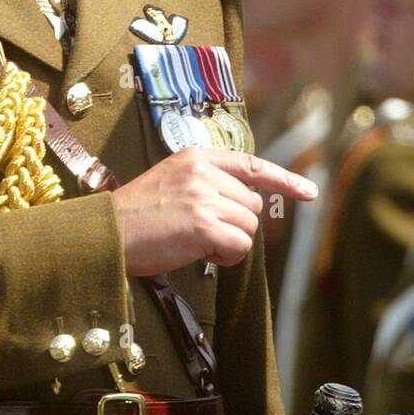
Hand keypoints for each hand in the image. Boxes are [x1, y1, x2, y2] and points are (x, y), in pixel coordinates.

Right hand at [111, 148, 317, 276]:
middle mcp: (203, 172)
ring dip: (229, 242)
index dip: (284, 179)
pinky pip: (240, 246)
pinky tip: (199, 254)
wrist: (104, 235)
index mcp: (196, 158)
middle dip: (235, 224)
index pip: (251, 165)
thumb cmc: (136, 218)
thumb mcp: (172, 183)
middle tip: (200, 235)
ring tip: (194, 243)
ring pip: (248, 226)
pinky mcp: (204, 225)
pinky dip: (226, 257)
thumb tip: (246, 206)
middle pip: (252, 204)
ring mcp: (204, 197)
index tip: (309, 192)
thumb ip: (207, 185)